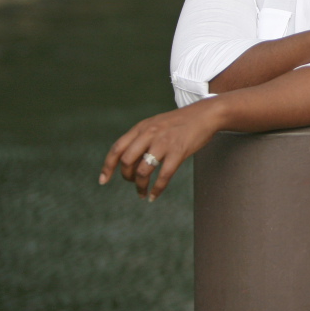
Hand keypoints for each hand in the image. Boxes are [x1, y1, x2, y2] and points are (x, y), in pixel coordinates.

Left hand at [98, 100, 219, 200]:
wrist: (206, 115)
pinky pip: (163, 176)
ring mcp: (164, 143)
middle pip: (126, 162)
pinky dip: (157, 189)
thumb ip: (142, 137)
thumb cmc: (181, 122)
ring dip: (140, 186)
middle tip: (133, 183)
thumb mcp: (156, 124)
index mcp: (142, 127)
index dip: (107, 167)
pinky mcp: (178, 152)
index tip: (103, 181)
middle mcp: (149, 134)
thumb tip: (128, 160)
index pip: (117, 149)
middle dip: (126, 177)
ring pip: (143, 171)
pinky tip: (154, 196)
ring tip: (142, 193)